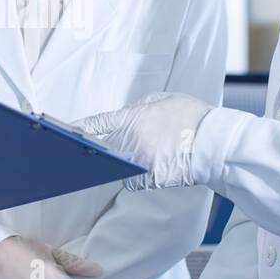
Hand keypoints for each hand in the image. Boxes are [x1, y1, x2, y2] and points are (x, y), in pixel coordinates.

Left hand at [74, 92, 212, 190]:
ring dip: (125, 161)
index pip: (97, 124)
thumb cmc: (192, 117)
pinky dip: (140, 175)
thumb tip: (127, 115)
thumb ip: (139, 107)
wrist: (214, 142)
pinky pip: (135, 179)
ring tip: (148, 153)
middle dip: (102, 149)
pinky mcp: (149, 178)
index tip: (66, 131)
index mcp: (132, 118)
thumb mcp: (163, 99)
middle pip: (104, 149)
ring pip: (119, 166)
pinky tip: (157, 165)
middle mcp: (130, 140)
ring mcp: (138, 161)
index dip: (80, 128)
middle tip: (104, 149)